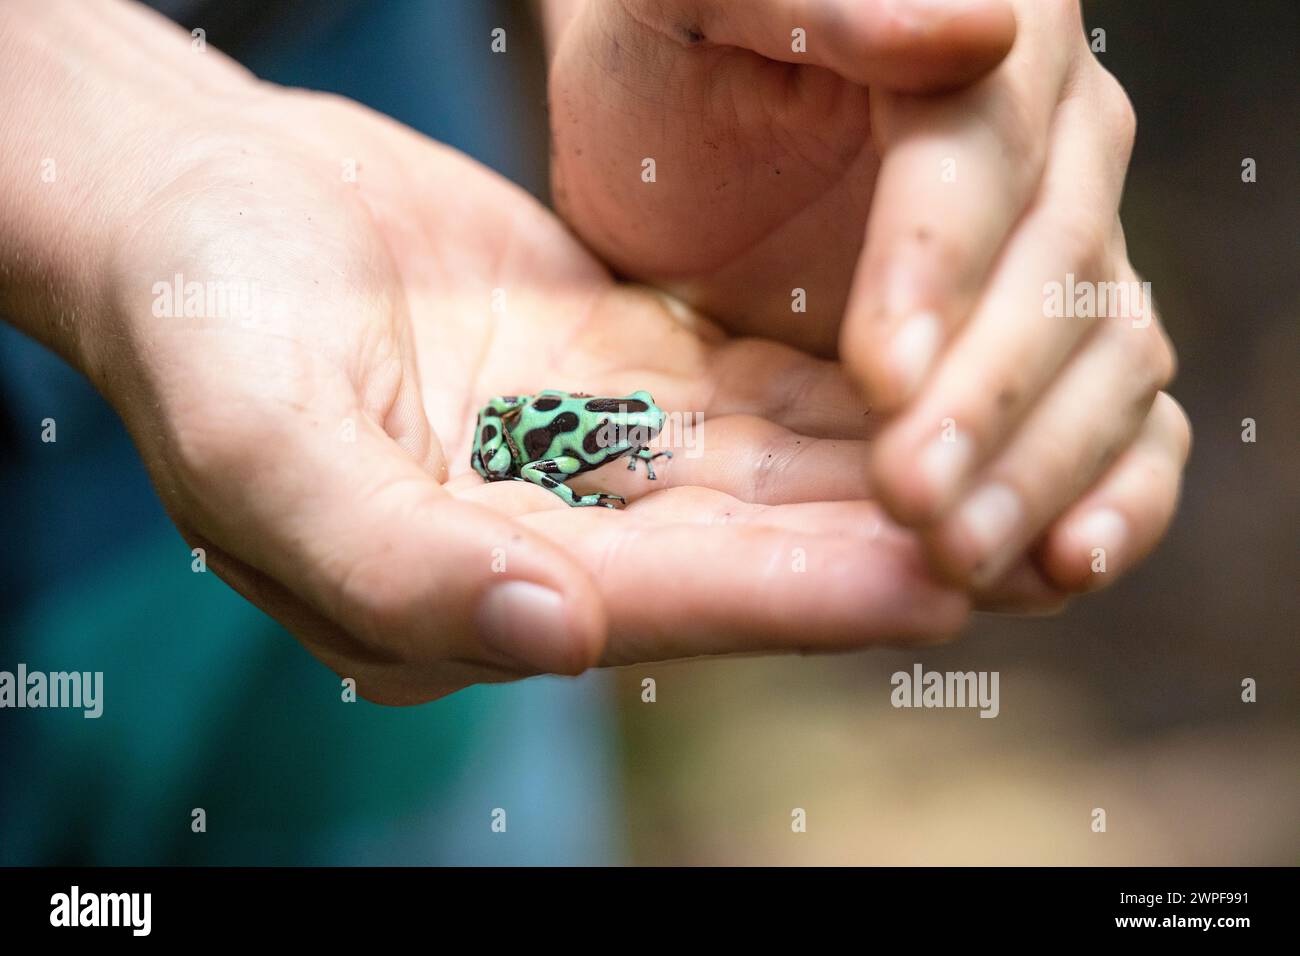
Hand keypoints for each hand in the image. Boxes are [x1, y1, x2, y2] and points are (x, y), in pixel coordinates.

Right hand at [86, 85, 974, 702]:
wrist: (201, 205)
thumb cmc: (196, 329)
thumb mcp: (255, 448)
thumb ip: (389, 561)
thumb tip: (550, 639)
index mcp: (465, 596)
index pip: (657, 607)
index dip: (791, 599)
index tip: (928, 585)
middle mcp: (551, 542)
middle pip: (739, 549)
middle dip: (877, 544)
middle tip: (1024, 532)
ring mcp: (591, 453)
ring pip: (765, 472)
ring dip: (885, 469)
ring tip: (1020, 459)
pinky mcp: (617, 369)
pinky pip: (748, 385)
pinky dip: (839, 386)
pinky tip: (936, 368)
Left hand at [547, 0, 1189, 599]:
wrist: (671, 129)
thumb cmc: (666, 61)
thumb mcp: (690, 5)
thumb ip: (813, 0)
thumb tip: (980, 28)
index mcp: (989, 35)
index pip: (983, 153)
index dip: (939, 267)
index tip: (881, 376)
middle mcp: (1055, 144)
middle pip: (1059, 278)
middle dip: (989, 398)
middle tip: (914, 501)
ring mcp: (1061, 255)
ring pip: (1106, 365)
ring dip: (1040, 470)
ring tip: (960, 557)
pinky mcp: (1041, 353)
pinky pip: (1121, 427)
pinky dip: (1109, 497)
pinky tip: (1060, 568)